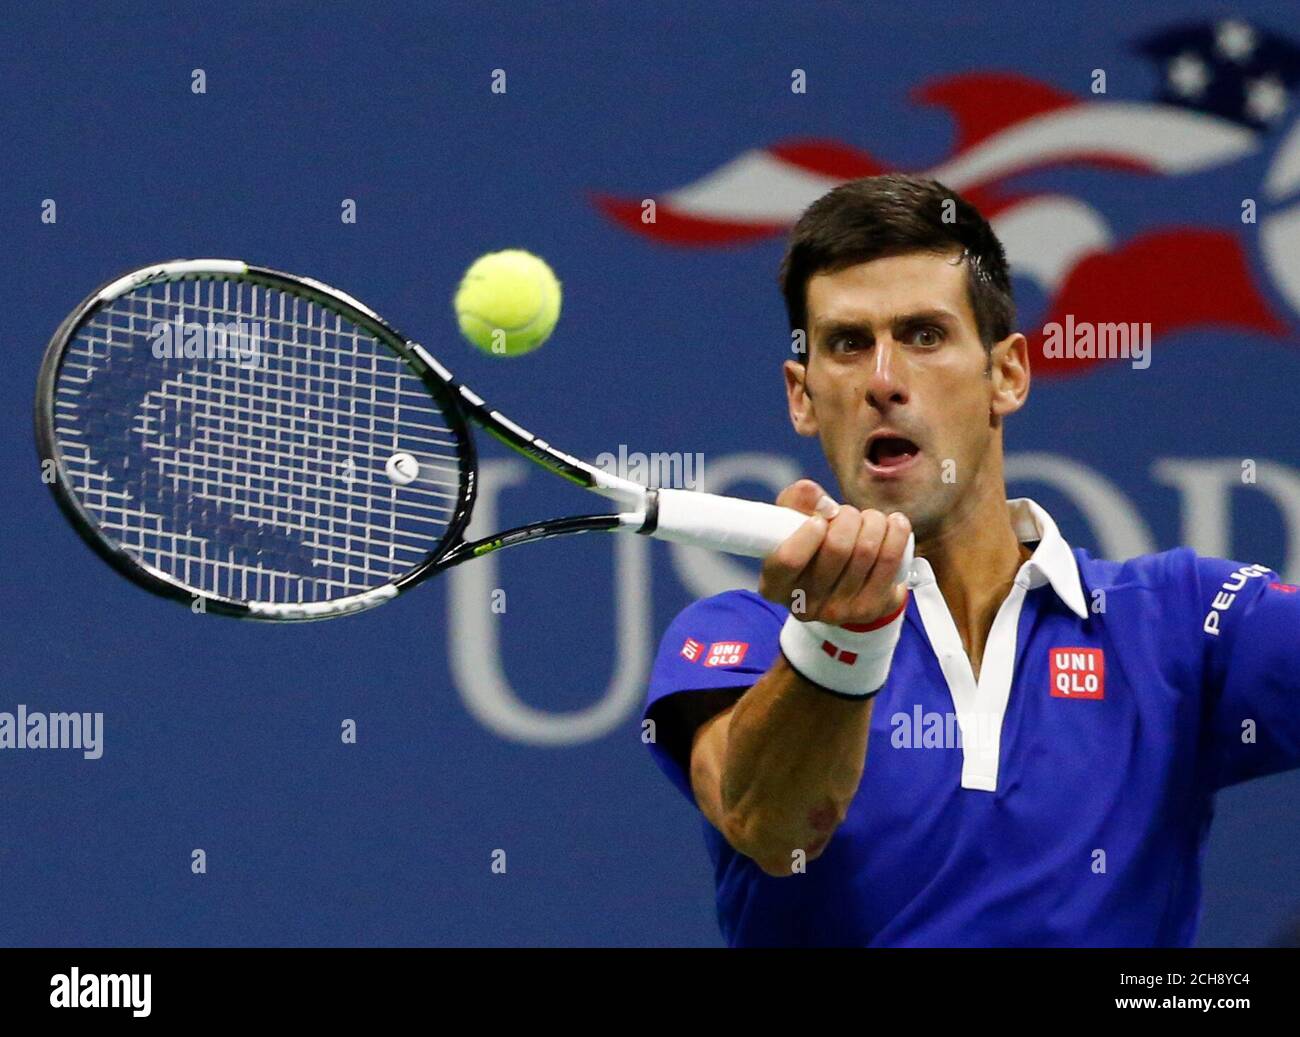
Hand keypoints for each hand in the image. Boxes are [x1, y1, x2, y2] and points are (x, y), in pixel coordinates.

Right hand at [758, 479, 910, 626]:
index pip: (788, 560)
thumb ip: (795, 502)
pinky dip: (896, 533)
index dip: (807, 534)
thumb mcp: (794, 524)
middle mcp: (804, 605)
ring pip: (865, 550)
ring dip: (873, 521)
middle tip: (847, 514)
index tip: (819, 520)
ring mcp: (839, 611)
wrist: (844, 585)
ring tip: (870, 519)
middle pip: (836, 548)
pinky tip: (894, 524)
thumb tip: (812, 492)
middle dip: (847, 517)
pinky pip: (889, 561)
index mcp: (775, 585)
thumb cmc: (813, 547)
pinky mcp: (871, 608)